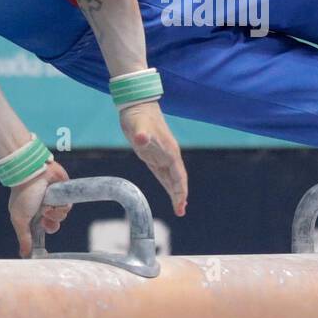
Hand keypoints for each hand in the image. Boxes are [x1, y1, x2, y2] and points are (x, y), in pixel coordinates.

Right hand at [7, 159, 72, 257]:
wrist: (33, 173)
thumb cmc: (23, 195)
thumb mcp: (19, 220)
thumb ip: (24, 238)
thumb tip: (24, 255)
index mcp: (31, 215)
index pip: (40, 231)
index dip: (42, 235)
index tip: (44, 246)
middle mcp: (43, 208)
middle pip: (53, 225)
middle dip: (51, 224)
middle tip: (44, 219)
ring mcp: (54, 200)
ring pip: (62, 216)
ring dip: (54, 213)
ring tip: (46, 205)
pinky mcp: (64, 193)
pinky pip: (68, 207)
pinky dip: (61, 205)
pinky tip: (53, 199)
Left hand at [119, 102, 187, 216]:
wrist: (136, 105)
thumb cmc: (139, 115)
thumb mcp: (139, 126)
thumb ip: (141, 134)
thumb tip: (141, 139)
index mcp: (170, 151)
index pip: (179, 175)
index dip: (181, 190)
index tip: (181, 204)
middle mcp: (168, 155)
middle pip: (178, 179)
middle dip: (180, 195)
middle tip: (180, 212)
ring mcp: (161, 155)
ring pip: (172, 178)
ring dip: (175, 192)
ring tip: (179, 208)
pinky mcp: (152, 155)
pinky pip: (162, 174)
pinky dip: (167, 185)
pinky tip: (170, 193)